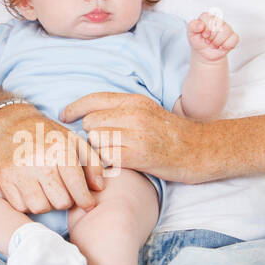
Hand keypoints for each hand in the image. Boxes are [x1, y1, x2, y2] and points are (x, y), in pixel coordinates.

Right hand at [0, 105, 108, 215]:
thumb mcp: (75, 142)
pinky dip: (28, 203)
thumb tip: (99, 188)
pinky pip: (22, 207)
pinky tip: (32, 191)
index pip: (76, 184)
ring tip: (47, 191)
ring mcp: (20, 171)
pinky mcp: (5, 179)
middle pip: (61, 202)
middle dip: (66, 200)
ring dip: (47, 203)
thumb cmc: (49, 137)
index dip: (85, 199)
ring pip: (41, 207)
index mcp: (59, 150)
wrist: (12, 125)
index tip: (88, 205)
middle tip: (62, 190)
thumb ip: (92, 163)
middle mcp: (39, 161)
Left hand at [60, 92, 198, 183]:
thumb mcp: (147, 112)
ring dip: (98, 151)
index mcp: (135, 100)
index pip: (93, 99)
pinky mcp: (138, 155)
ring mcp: (136, 134)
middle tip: (101, 145)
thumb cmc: (171, 135)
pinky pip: (107, 158)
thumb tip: (89, 115)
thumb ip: (121, 110)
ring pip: (96, 140)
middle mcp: (134, 114)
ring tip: (112, 156)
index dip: (74, 108)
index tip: (64, 116)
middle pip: (91, 123)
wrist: (200, 150)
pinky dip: (106, 163)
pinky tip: (116, 165)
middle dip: (91, 135)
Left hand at [187, 12, 238, 62]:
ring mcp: (227, 28)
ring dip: (218, 42)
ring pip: (226, 32)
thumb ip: (193, 26)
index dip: (206, 28)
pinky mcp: (233, 37)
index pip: (209, 18)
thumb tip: (201, 25)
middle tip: (207, 41)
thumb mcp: (191, 34)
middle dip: (211, 37)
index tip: (203, 35)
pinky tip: (221, 47)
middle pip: (218, 25)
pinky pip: (234, 39)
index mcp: (207, 17)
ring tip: (213, 44)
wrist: (203, 53)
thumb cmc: (198, 40)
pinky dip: (226, 45)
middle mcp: (218, 21)